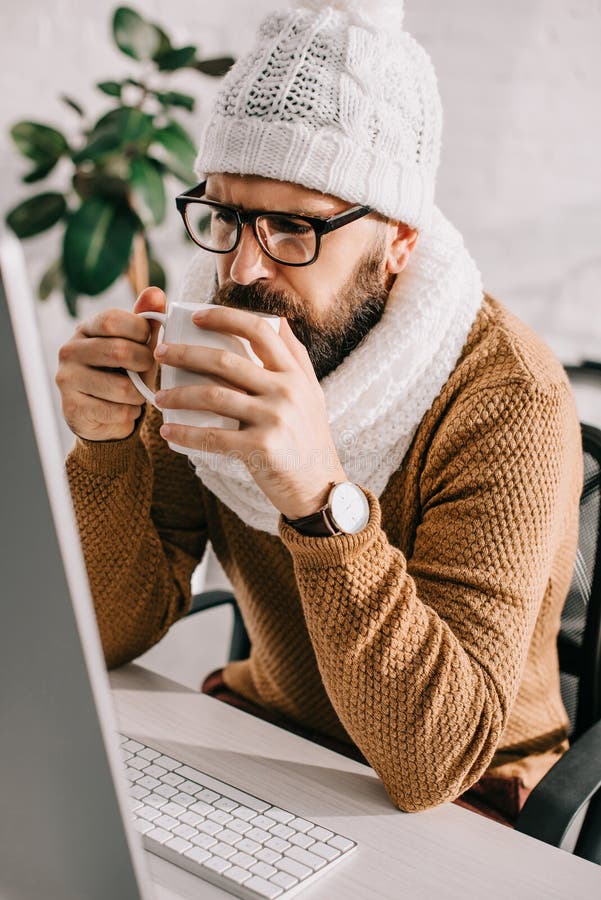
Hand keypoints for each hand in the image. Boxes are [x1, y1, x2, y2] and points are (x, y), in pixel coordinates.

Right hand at [55, 287, 164, 440]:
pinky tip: (124, 410)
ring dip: (139, 394)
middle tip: (147, 371)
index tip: (149, 343)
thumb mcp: (136, 346)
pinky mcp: (73, 408)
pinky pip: (117, 411)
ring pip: (122, 387)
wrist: (103, 419)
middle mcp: (69, 350)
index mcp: (85, 329)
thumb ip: (146, 320)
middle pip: (119, 351)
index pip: (112, 319)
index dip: (140, 331)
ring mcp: (67, 379)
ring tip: (136, 394)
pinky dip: (130, 413)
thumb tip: (156, 292)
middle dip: (144, 364)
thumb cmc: (123, 374)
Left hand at [153, 306, 346, 518]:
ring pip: (213, 396)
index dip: (225, 318)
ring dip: (179, 395)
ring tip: (159, 397)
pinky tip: (168, 431)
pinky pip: (213, 437)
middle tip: (160, 353)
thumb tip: (278, 320)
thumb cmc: (309, 438)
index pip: (258, 331)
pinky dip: (186, 433)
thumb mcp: (312, 393)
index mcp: (294, 374)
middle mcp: (285, 391)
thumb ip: (296, 357)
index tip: (197, 317)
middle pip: (225, 360)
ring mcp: (273, 419)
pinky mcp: (260, 447)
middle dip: (185, 354)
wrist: (319, 487)